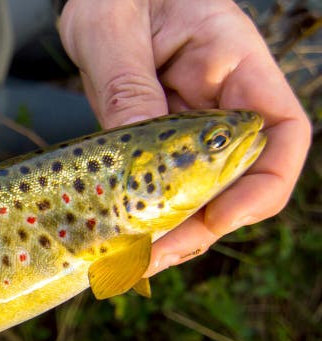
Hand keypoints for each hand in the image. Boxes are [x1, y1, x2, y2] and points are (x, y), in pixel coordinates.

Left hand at [59, 0, 310, 275]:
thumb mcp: (112, 28)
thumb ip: (127, 87)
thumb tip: (139, 164)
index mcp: (233, 61)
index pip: (281, 132)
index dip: (263, 185)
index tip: (218, 217)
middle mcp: (219, 98)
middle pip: (237, 176)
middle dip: (202, 224)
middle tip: (152, 257)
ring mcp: (187, 120)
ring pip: (196, 186)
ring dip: (169, 228)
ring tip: (130, 259)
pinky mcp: (155, 134)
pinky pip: (159, 178)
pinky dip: (141, 209)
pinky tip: (115, 234)